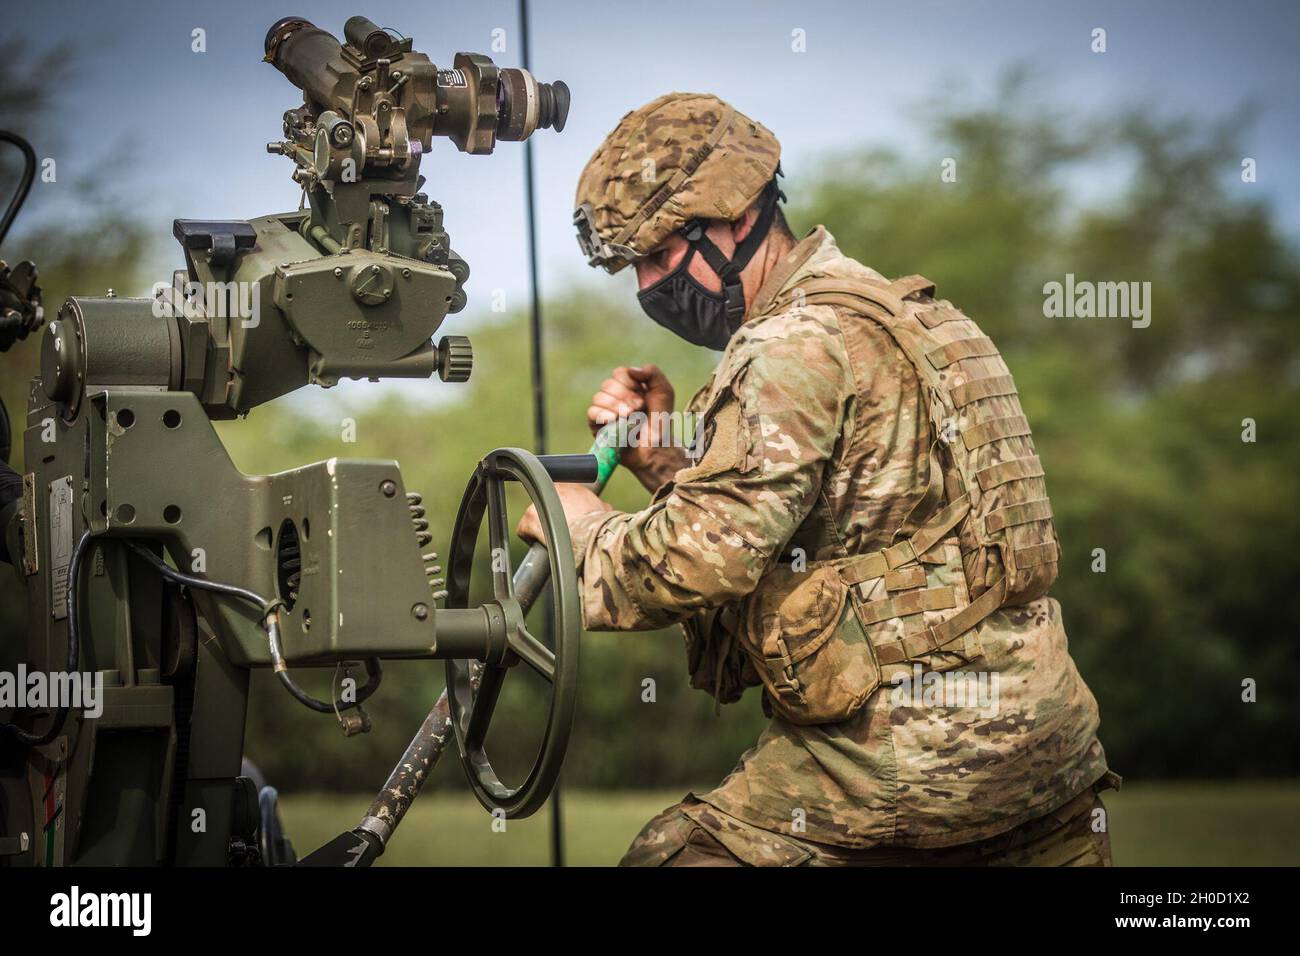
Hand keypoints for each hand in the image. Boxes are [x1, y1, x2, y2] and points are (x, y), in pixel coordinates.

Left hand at [516, 482, 612, 545]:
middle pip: (546, 504)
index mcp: (572, 486)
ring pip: (535, 517)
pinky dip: (529, 538)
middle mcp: (553, 489)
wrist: (591, 534)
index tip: (564, 518)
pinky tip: (540, 545)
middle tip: (559, 530)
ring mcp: (539, 503)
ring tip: (551, 539)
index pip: (559, 494)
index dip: (561, 507)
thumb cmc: (600, 524)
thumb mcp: (604, 510)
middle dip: (551, 517)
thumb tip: (604, 510)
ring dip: (541, 527)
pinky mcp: (530, 518)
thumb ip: (600, 507)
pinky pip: (523, 530)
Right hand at [586, 365, 683, 490]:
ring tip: (630, 417)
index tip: (643, 395)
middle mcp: (615, 397)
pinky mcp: (598, 426)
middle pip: (608, 384)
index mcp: (629, 387)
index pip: (619, 373)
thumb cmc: (660, 422)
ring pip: (599, 397)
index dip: (630, 382)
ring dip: (617, 406)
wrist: (656, 447)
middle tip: (639, 409)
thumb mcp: (664, 392)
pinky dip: (603, 414)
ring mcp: (605, 411)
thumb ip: (652, 373)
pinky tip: (614, 420)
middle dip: (625, 396)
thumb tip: (630, 370)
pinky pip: (592, 413)